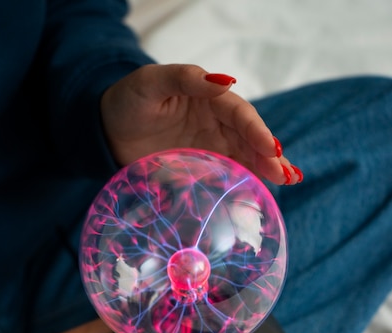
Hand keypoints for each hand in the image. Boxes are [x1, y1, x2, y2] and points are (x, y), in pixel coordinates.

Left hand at [101, 63, 301, 184]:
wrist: (107, 130)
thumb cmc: (128, 101)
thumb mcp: (151, 83)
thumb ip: (186, 79)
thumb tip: (225, 82)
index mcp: (208, 98)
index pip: (240, 115)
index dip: (257, 132)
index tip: (271, 150)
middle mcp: (214, 122)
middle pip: (248, 139)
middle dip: (269, 156)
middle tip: (285, 176)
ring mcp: (209, 146)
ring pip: (244, 157)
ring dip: (265, 170)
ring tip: (286, 182)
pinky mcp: (201, 167)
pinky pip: (227, 175)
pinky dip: (245, 182)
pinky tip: (260, 192)